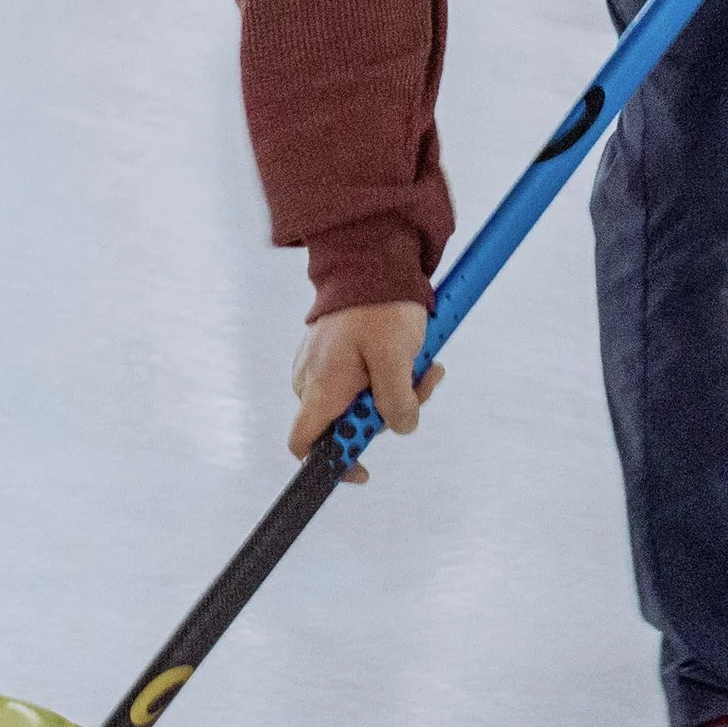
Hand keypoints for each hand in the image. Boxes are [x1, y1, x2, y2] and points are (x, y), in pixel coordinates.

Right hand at [289, 300, 442, 482]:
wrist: (371, 258)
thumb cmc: (380, 307)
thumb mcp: (396, 359)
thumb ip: (397, 402)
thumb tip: (401, 426)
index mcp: (321, 386)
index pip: (305, 445)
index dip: (332, 464)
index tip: (362, 468)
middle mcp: (312, 381)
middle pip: (346, 423)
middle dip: (386, 414)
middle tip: (419, 388)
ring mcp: (322, 366)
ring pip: (359, 400)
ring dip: (395, 391)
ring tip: (422, 363)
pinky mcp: (335, 354)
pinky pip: (361, 379)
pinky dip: (387, 375)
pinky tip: (410, 356)